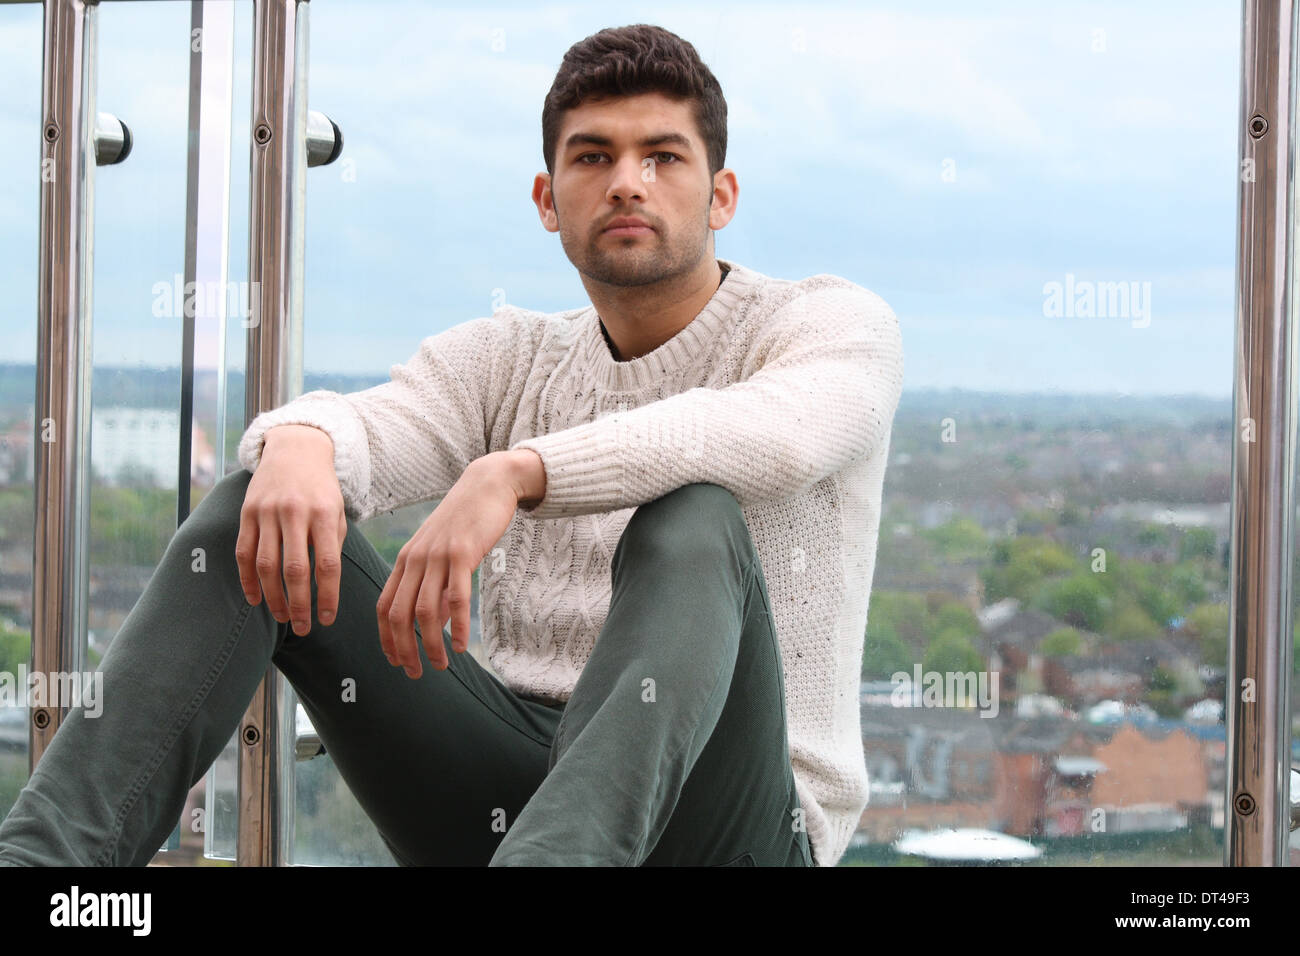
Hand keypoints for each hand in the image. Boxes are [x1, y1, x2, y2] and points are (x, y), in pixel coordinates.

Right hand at [236, 425, 346, 635]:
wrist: (295, 449)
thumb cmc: (322, 489)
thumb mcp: (337, 511)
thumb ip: (332, 544)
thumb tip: (324, 586)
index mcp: (323, 514)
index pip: (327, 564)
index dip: (327, 596)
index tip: (327, 619)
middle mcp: (294, 513)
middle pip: (294, 569)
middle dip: (298, 604)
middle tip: (303, 628)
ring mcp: (267, 512)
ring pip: (266, 564)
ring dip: (273, 597)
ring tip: (282, 618)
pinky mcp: (247, 512)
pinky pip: (244, 553)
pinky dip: (248, 580)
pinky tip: (255, 599)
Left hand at [376, 452, 533, 678]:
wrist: (487, 484)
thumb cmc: (465, 521)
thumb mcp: (442, 553)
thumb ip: (436, 585)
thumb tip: (437, 623)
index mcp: (406, 560)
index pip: (384, 606)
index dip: (386, 638)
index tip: (395, 661)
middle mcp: (416, 560)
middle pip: (399, 614)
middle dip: (403, 649)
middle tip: (414, 673)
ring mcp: (438, 557)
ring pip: (425, 611)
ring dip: (430, 644)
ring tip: (441, 665)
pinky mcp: (463, 554)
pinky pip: (456, 598)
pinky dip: (458, 627)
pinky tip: (462, 646)